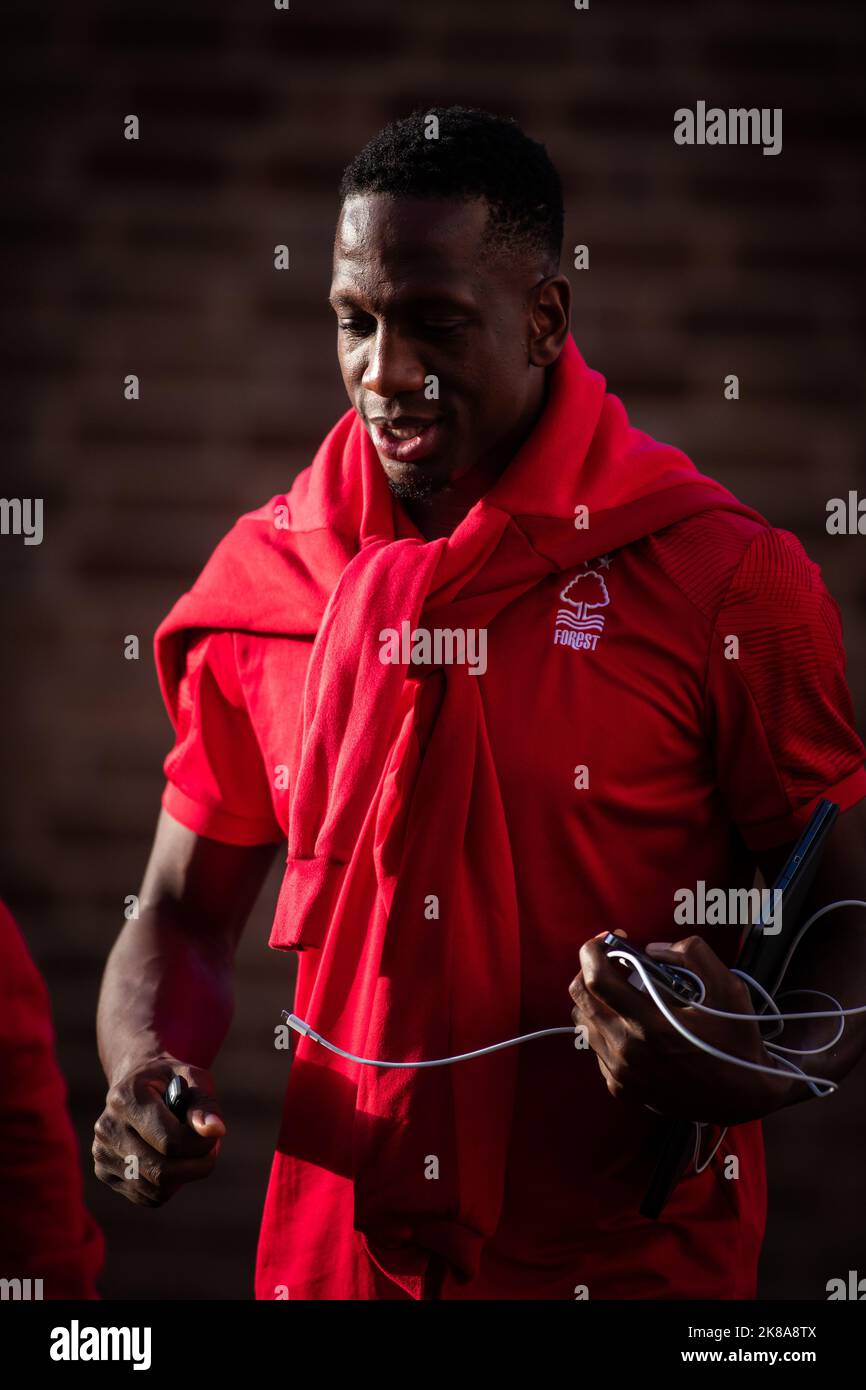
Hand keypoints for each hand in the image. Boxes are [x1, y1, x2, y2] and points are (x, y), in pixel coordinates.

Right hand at [93, 1055, 224, 1206]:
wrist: (136, 1082)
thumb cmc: (170, 1080)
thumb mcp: (192, 1077)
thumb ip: (204, 1103)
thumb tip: (215, 1130)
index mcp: (126, 1098)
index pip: (170, 1141)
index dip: (201, 1145)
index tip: (215, 1133)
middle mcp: (107, 1127)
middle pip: (161, 1172)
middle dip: (197, 1166)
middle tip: (212, 1150)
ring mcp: (102, 1153)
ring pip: (156, 1190)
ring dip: (185, 1177)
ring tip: (194, 1154)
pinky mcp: (104, 1172)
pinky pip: (148, 1197)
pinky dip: (170, 1186)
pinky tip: (174, 1161)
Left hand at [568, 931, 795, 1124]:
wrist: (743, 1097)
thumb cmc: (736, 1042)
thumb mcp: (729, 988)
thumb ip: (693, 955)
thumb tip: (653, 949)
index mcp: (651, 1026)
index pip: (596, 980)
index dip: (594, 950)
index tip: (611, 938)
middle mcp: (628, 1052)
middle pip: (579, 998)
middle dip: (590, 969)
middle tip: (615, 961)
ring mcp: (620, 1074)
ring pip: (583, 1022)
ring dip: (597, 999)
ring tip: (624, 992)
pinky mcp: (620, 1088)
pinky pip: (596, 1048)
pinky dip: (605, 1028)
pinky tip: (632, 1025)